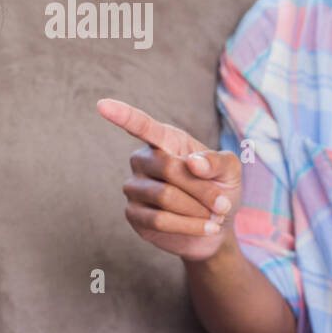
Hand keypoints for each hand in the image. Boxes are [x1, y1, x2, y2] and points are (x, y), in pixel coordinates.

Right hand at [97, 98, 242, 262]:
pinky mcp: (134, 215)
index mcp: (165, 141)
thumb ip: (216, 161)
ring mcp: (135, 187)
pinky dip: (189, 226)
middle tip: (223, 204)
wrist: (215, 228)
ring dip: (197, 210)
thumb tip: (194, 163)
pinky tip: (206, 228)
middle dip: (202, 188)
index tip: (102, 104)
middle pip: (168, 166)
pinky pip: (160, 220)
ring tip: (215, 217)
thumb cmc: (220, 190)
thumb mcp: (229, 170)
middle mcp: (143, 160)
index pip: (142, 126)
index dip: (122, 115)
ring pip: (165, 196)